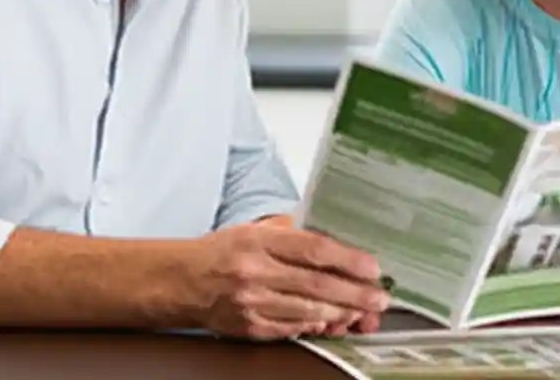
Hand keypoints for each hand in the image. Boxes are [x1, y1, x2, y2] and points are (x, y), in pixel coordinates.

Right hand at [184, 224, 390, 339]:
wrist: (181, 281)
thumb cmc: (221, 252)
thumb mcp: (254, 231)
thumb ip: (292, 239)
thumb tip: (337, 253)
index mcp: (260, 241)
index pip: (313, 249)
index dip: (348, 260)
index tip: (372, 268)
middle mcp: (255, 270)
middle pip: (316, 284)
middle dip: (355, 293)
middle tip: (378, 298)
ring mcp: (251, 301)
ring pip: (307, 311)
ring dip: (341, 313)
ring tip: (362, 312)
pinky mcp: (249, 326)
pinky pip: (291, 328)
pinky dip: (314, 326)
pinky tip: (330, 322)